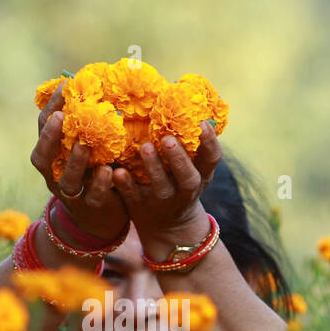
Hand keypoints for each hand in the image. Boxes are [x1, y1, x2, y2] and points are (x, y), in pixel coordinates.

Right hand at [29, 84, 128, 242]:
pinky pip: (92, 196)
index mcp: (52, 155)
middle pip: (42, 156)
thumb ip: (88, 127)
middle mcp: (55, 175)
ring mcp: (70, 194)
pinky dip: (99, 183)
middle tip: (60, 117)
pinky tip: (107, 170)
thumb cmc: (93, 173)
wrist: (100, 218)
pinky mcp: (90, 208)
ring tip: (84, 144)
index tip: (67, 86)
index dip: (52, 107)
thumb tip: (100, 86)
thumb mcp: (88, 148)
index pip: (45, 127)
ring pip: (66, 179)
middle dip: (50, 137)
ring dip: (74, 161)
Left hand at [112, 122, 220, 250]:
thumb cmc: (181, 184)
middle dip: (179, 159)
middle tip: (168, 138)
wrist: (169, 227)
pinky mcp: (141, 207)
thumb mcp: (194, 169)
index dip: (209, 143)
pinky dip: (126, 185)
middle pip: (188, 178)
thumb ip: (192, 146)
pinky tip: (117, 171)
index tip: (201, 124)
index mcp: (201, 175)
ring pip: (161, 187)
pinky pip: (133, 197)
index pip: (212, 159)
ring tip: (144, 146)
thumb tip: (187, 103)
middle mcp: (185, 191)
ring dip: (153, 167)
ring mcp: (163, 201)